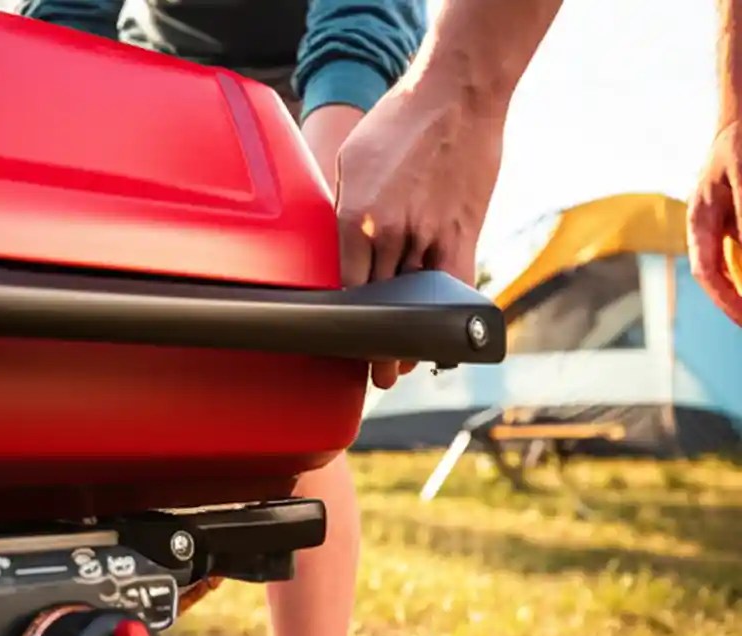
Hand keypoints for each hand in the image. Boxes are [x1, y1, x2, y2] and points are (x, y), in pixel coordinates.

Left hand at [332, 84, 506, 388]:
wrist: (455, 97)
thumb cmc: (397, 124)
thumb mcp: (348, 164)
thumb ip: (341, 211)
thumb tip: (337, 248)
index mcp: (354, 218)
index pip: (341, 289)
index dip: (338, 323)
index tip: (334, 345)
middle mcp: (391, 234)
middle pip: (376, 306)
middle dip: (371, 345)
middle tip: (367, 376)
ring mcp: (429, 237)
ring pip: (414, 306)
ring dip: (406, 343)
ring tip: (395, 370)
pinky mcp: (464, 235)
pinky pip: (455, 292)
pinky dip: (445, 320)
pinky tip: (438, 345)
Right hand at [687, 121, 741, 326]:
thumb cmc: (740, 142)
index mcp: (700, 221)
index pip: (706, 271)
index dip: (726, 300)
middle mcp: (713, 227)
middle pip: (723, 274)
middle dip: (739, 300)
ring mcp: (730, 224)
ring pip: (734, 263)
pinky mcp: (740, 220)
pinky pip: (738, 249)